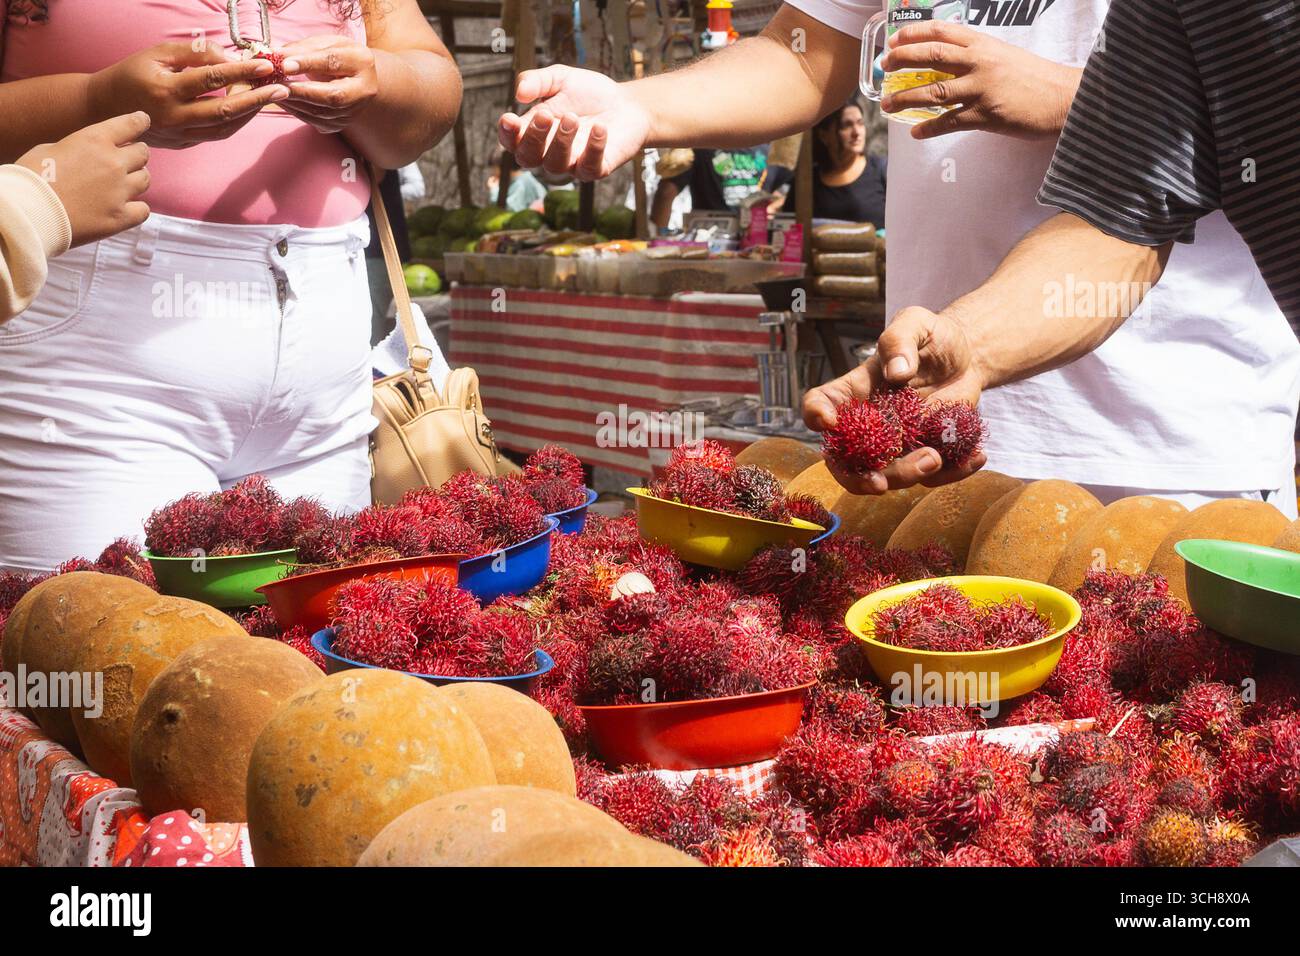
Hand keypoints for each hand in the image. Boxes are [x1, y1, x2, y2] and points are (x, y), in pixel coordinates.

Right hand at [16, 112, 152, 246]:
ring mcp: (120, 190)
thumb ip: (77, 148)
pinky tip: (126, 208)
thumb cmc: (32, 177)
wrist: (30, 211)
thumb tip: (86, 154)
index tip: (143, 120)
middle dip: (136, 155)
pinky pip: (144, 210)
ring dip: (137, 180)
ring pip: (146, 179)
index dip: (139, 122)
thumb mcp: (50, 148)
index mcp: (94, 140)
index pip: (130, 124)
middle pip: (143, 153)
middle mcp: (113, 163)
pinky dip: (137, 208)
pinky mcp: (121, 216)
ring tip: (124, 184)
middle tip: (127, 161)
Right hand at [89, 42, 288, 148]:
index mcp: (165, 89)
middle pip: (225, 110)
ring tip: (270, 97)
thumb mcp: (158, 55)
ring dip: (251, 113)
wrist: (105, 107)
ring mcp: (179, 135)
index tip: (265, 64)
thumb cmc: (133, 74)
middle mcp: (174, 116)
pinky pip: (216, 135)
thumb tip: (229, 57)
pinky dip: (236, 122)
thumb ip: (194, 54)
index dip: (241, 71)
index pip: (211, 79)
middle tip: (281, 88)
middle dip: (257, 99)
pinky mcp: (183, 144)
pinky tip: (249, 110)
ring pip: (225, 128)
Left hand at [279, 36, 379, 134]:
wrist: (358, 79)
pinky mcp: (338, 125)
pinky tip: (280, 99)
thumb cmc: (339, 56)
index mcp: (362, 62)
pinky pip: (312, 120)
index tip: (284, 64)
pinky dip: (294, 109)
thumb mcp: (325, 43)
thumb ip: (302, 48)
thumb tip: (275, 54)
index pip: (333, 62)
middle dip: (300, 90)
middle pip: (331, 96)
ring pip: (319, 112)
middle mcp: (362, 92)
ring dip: (292, 101)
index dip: (308, 64)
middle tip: (274, 83)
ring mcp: (351, 113)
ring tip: (270, 89)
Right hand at [498, 66, 651, 179]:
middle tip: (545, 115)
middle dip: (533, 138)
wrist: (627, 104)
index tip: (509, 118)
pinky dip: (593, 148)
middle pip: (528, 159)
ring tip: (573, 118)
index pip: (512, 142)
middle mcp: (549, 152)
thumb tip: (519, 92)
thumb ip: (538, 81)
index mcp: (535, 132)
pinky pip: (590, 168)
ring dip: (561, 142)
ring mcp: (573, 163)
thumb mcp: (560, 78)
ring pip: (556, 165)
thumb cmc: (589, 94)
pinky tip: (600, 128)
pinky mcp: (597, 169)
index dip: (507, 135)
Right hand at [803, 307, 987, 493]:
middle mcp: (870, 424)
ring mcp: (898, 443)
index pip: (820, 403)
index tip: (828, 422)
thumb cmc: (934, 337)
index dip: (815, 415)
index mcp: (856, 390)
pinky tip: (977, 456)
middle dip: (859, 479)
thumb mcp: (916, 323)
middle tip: (881, 482)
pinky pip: (935, 477)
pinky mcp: (928, 452)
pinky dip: (955, 473)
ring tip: (936, 457)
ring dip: (907, 477)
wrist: (970, 356)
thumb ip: (900, 340)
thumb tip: (897, 372)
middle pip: (847, 462)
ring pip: (889, 477)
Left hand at [880, 21, 1080, 139]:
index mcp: (984, 45)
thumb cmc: (1036, 77)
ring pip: (934, 92)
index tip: (895, 40)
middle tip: (885, 67)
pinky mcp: (986, 115)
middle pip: (932, 58)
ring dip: (906, 98)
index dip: (915, 35)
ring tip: (887, 105)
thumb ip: (979, 55)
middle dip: (903, 61)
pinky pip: (950, 122)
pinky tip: (915, 132)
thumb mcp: (1006, 55)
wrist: (1065, 98)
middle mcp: (980, 63)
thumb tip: (951, 60)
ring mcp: (981, 89)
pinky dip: (929, 128)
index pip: (942, 32)